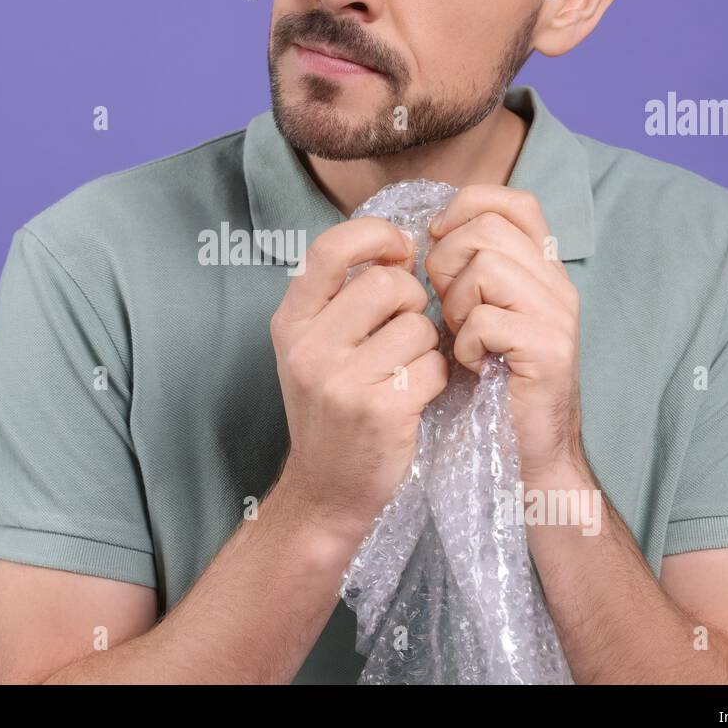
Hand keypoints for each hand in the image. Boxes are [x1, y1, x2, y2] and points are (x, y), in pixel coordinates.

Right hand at [270, 217, 449, 536]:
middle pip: (387, 283)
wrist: (325, 491)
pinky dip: (436, 378)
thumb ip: (341, 298)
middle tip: (407, 327)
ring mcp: (341, 381)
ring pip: (417, 326)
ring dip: (427, 345)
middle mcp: (308, 348)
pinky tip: (416, 395)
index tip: (399, 251)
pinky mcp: (379, 411)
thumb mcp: (313, 348)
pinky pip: (433, 367)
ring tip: (407, 368)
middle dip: (413, 299)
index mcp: (291, 323)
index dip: (376, 237)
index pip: (330, 247)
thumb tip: (399, 244)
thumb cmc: (331, 410)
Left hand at [425, 186, 584, 485]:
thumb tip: (427, 233)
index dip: (468, 205)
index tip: (437, 238)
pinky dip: (468, 344)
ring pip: (487, 267)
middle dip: (447, 262)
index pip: (515, 202)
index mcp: (541, 269)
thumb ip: (467, 272)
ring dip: (457, 303)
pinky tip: (474, 365)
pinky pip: (488, 319)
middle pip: (487, 230)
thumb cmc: (492, 385)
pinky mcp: (549, 350)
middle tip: (447, 307)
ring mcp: (557, 316)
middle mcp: (556, 284)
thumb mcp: (476, 315)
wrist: (529, 454)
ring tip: (463, 336)